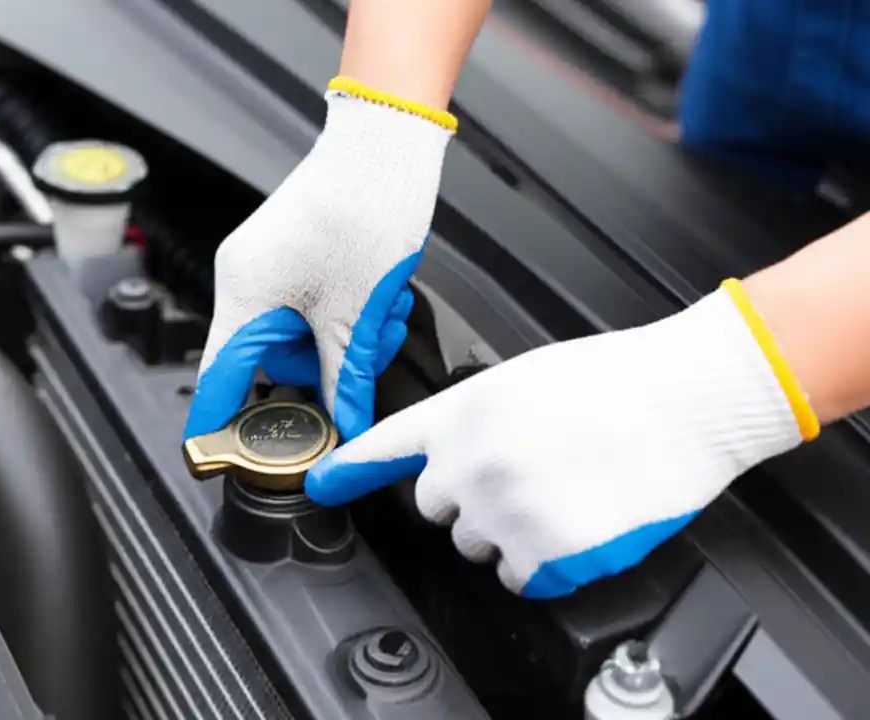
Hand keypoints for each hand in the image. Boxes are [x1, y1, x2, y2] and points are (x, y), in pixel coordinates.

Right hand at [185, 80, 454, 440]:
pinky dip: (349, 310)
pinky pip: (315, 304)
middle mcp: (247, 280)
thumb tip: (346, 425)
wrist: (383, 142)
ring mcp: (271, 264)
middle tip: (367, 354)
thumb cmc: (363, 208)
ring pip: (305, 333)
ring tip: (383, 313)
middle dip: (327, 365)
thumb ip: (346, 379)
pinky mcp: (295, 253)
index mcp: (246, 297)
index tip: (212, 457)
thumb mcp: (357, 315)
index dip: (216, 423)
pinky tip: (380, 294)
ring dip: (348, 337)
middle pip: (275, 360)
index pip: (219, 380)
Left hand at [306, 287, 808, 597]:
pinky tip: (578, 527)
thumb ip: (474, 419)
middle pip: (434, 509)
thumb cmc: (619, 380)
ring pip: (478, 548)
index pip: (383, 447)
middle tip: (527, 477)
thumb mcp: (523, 379)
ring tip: (562, 494)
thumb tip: (454, 455)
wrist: (690, 397)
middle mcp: (471, 464)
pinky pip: (523, 580)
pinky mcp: (548, 551)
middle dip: (469, 502)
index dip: (346, 469)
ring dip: (509, 534)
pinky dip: (546, 565)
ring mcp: (506, 510)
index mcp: (462, 413)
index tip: (321, 483)